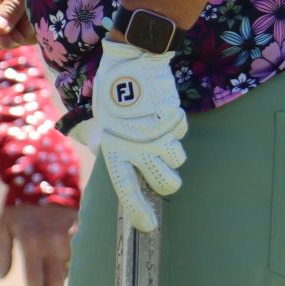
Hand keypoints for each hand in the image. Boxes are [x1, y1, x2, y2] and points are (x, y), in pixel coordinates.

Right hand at [0, 0, 34, 47]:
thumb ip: (12, 7)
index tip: (6, 39)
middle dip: (3, 35)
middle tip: (24, 36)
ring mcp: (5, 10)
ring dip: (16, 37)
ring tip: (36, 26)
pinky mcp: (18, 22)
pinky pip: (16, 40)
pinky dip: (27, 37)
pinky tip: (39, 28)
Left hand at [0, 198, 77, 285]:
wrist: (46, 181)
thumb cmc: (19, 207)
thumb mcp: (3, 226)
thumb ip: (2, 251)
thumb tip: (1, 275)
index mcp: (32, 243)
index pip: (35, 279)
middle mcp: (53, 244)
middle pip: (56, 283)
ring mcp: (70, 240)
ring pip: (67, 270)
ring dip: (59, 283)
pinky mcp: (80, 236)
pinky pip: (77, 258)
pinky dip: (70, 267)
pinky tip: (63, 270)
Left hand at [71, 38, 186, 232]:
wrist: (134, 59)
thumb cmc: (112, 91)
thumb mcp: (103, 122)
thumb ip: (111, 145)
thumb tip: (116, 161)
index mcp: (115, 149)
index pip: (126, 189)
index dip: (138, 211)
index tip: (148, 227)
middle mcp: (139, 147)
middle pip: (167, 183)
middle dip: (168, 182)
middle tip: (163, 174)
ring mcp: (160, 135)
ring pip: (178, 159)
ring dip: (171, 151)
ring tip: (157, 134)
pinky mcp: (176, 121)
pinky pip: (181, 134)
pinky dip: (174, 128)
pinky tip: (162, 115)